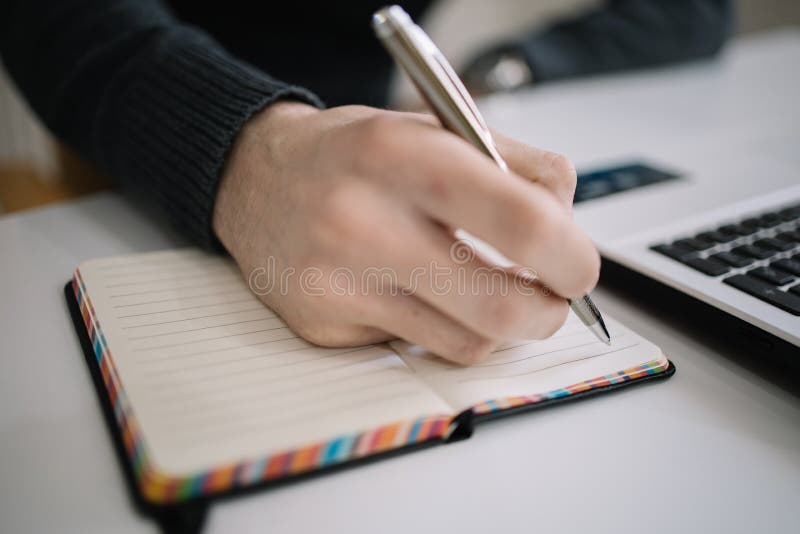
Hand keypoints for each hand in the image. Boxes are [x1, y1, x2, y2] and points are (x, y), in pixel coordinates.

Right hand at [213, 102, 598, 364]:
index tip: (579, 266)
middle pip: (502, 308)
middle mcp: (362, 223)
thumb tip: (568, 221)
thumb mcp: (434, 126)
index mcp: (400, 156)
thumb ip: (516, 163)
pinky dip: (439, 328)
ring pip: (467, 343)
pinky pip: (415, 348)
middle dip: (549, 312)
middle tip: (553, 297)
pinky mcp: (324, 327)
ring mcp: (339, 284)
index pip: (521, 223)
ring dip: (499, 325)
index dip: (572, 257)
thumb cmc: (352, 153)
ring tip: (489, 292)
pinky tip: (419, 294)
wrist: (255, 181)